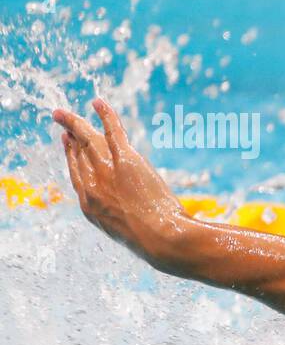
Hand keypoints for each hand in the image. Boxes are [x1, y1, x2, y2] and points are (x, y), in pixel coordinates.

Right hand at [53, 98, 190, 264]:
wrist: (161, 239)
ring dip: (77, 124)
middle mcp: (92, 186)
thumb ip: (120, 215)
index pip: (76, 174)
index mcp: (89, 206)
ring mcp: (107, 172)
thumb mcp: (127, 231)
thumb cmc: (152, 241)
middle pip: (78, 154)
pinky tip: (98, 103)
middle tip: (63, 121)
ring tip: (66, 113)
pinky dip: (105, 115)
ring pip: (88, 141)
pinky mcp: (126, 160)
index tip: (68, 142)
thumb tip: (130, 211)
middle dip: (69, 136)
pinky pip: (112, 131)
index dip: (71, 156)